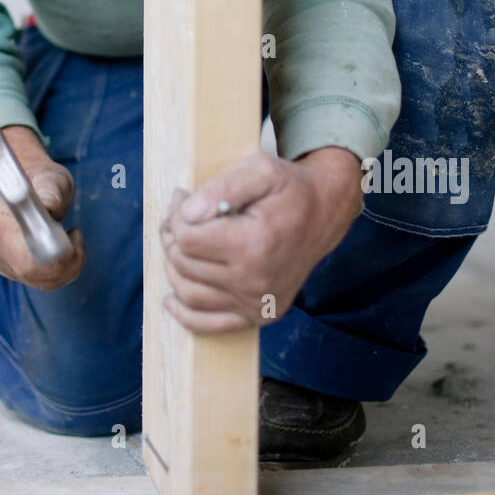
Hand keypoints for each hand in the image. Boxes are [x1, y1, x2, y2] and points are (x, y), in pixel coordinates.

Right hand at [0, 125, 84, 289]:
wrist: (29, 187)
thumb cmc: (43, 181)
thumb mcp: (52, 179)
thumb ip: (51, 191)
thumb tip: (51, 205)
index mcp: (2, 223)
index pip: (26, 261)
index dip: (55, 259)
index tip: (72, 236)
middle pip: (35, 274)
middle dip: (67, 263)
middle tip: (77, 238)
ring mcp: (2, 260)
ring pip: (42, 282)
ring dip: (68, 267)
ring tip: (73, 240)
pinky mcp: (12, 269)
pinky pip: (42, 282)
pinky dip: (62, 271)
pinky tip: (66, 251)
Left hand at [160, 146, 362, 332]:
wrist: (323, 214)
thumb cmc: (289, 189)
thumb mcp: (260, 169)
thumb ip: (222, 186)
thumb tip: (187, 213)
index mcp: (255, 244)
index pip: (187, 238)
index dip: (175, 215)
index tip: (182, 198)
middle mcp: (256, 281)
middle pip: (184, 264)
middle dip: (171, 237)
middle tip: (177, 217)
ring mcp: (258, 303)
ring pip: (189, 293)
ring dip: (172, 267)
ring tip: (179, 243)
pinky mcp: (259, 315)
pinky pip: (209, 325)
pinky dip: (184, 314)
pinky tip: (170, 299)